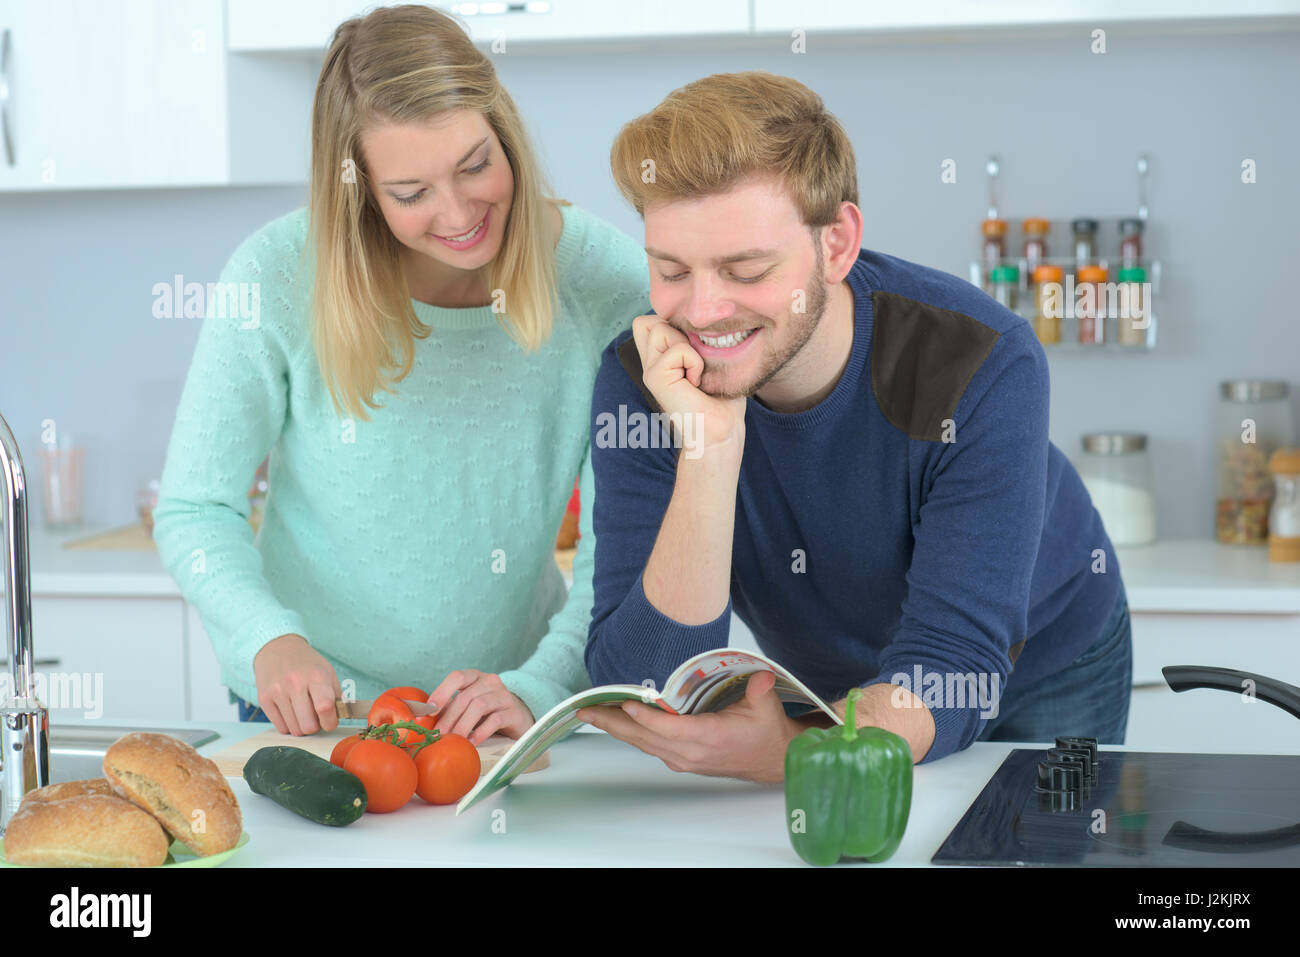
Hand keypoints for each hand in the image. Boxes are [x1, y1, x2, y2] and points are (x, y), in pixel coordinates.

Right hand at [252, 633, 341, 735]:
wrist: (278, 648)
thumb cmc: (306, 663)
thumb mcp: (328, 672)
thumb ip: (337, 696)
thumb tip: (341, 718)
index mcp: (316, 676)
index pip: (325, 707)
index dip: (330, 722)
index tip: (330, 721)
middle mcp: (295, 683)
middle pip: (308, 726)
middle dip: (315, 726)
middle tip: (315, 716)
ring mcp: (277, 692)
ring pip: (294, 730)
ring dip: (302, 726)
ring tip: (303, 712)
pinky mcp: (264, 699)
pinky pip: (280, 728)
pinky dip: (289, 725)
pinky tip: (291, 712)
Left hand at [427, 669, 535, 744]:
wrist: (518, 718)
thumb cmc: (487, 712)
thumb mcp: (468, 706)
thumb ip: (451, 708)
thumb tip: (424, 719)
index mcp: (476, 677)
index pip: (457, 677)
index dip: (442, 692)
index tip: (429, 711)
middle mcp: (491, 682)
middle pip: (466, 696)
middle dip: (449, 717)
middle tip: (438, 735)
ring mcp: (504, 695)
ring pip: (479, 706)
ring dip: (462, 725)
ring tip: (454, 740)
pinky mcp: (514, 712)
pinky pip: (495, 720)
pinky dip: (480, 732)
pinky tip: (471, 743)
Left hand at [575, 671, 802, 782]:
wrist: (771, 759)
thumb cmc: (766, 731)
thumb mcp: (766, 708)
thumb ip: (761, 691)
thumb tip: (762, 677)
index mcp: (710, 739)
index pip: (671, 729)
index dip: (647, 717)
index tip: (626, 703)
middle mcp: (690, 753)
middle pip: (644, 737)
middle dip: (612, 722)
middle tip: (584, 710)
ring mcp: (682, 758)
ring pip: (641, 742)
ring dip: (614, 727)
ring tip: (589, 712)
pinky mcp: (678, 758)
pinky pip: (647, 745)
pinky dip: (628, 731)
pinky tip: (613, 719)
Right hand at [631, 315, 746, 455]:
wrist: (721, 430)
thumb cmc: (722, 397)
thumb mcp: (710, 358)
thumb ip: (696, 336)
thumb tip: (701, 313)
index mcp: (659, 357)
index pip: (649, 321)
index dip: (671, 324)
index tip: (694, 352)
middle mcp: (650, 362)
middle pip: (649, 320)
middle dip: (677, 331)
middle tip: (693, 361)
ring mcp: (650, 370)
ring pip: (659, 328)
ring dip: (687, 347)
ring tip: (695, 371)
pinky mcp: (654, 378)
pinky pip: (677, 350)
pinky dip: (694, 362)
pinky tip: (696, 382)